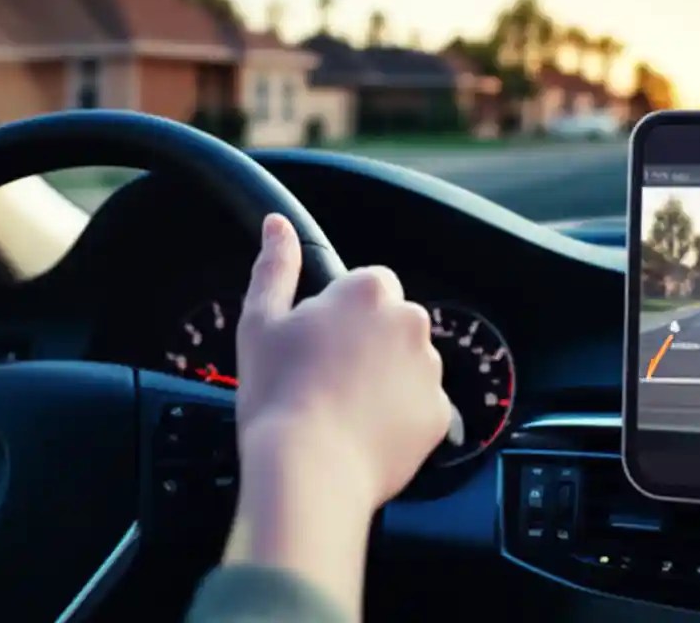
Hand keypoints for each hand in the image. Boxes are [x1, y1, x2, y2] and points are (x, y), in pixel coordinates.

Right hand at [222, 214, 449, 618]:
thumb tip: (278, 226)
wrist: (307, 472)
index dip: (339, 312)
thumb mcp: (260, 322)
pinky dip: (398, 416)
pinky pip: (419, 406)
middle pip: (391, 322)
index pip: (366, 284)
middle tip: (324, 377)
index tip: (316, 340)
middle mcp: (411, 322)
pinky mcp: (439, 416)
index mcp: (370, 291)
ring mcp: (430, 371)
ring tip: (341, 409)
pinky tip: (362, 432)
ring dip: (384, 378)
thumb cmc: (277, 394)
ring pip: (407, 364)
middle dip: (366, 342)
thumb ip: (275, 266)